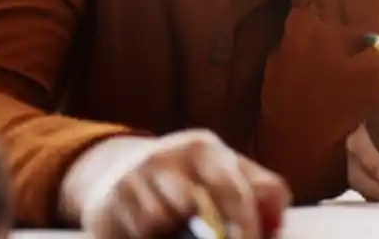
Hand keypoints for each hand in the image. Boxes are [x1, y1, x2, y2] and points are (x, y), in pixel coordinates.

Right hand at [65, 131, 289, 238]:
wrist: (122, 171)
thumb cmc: (192, 178)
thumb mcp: (230, 171)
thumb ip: (264, 192)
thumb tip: (274, 225)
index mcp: (202, 149)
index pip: (232, 190)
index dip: (245, 226)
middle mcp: (164, 158)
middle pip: (192, 209)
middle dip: (211, 237)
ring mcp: (130, 182)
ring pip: (159, 226)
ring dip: (175, 238)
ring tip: (182, 233)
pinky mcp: (104, 208)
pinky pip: (134, 236)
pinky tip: (158, 236)